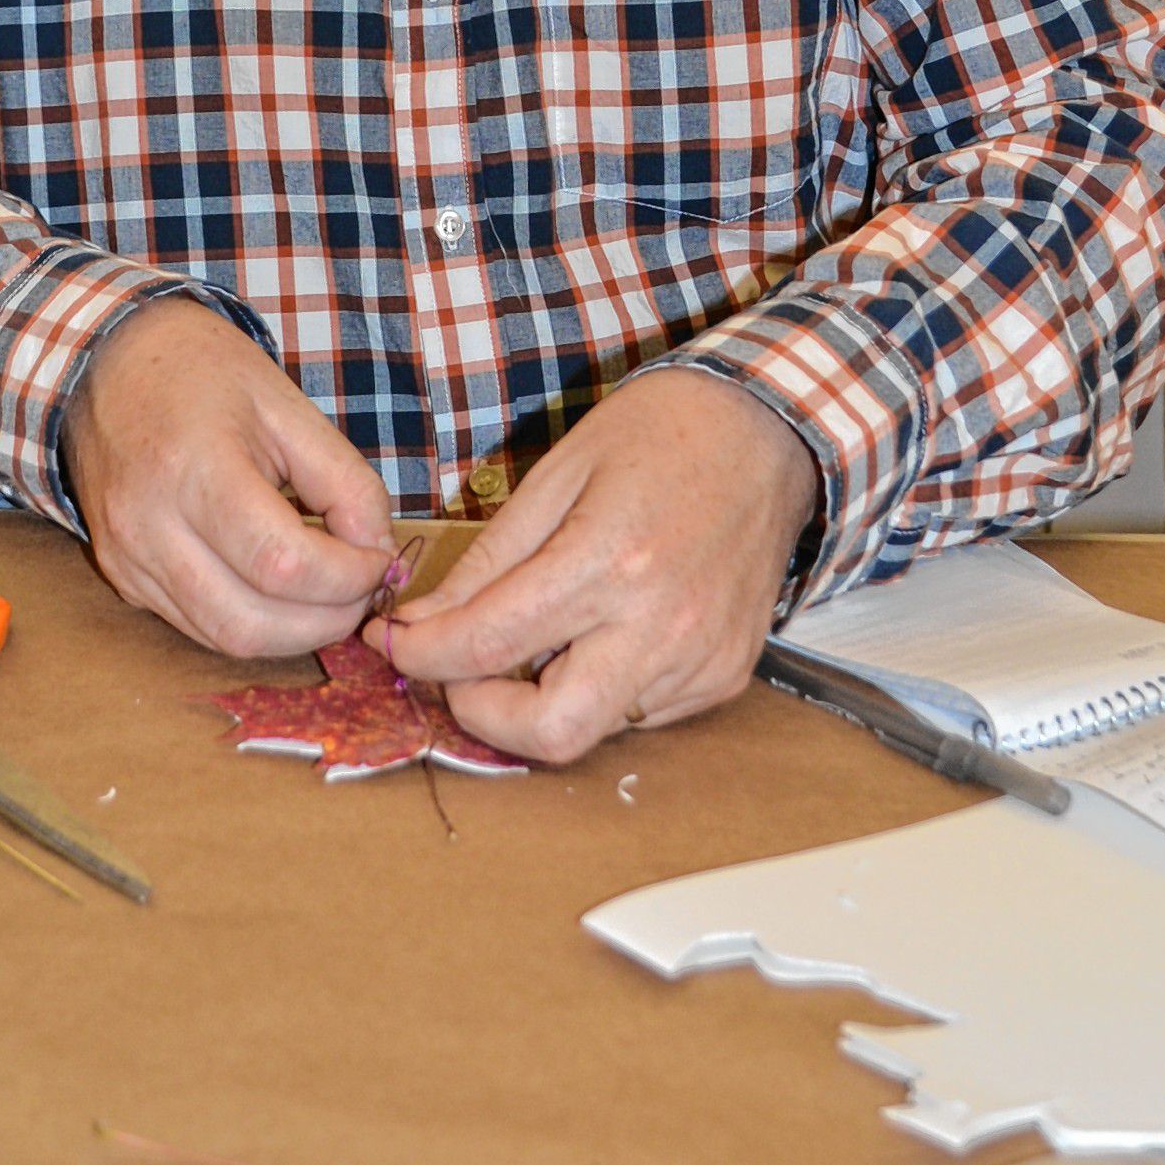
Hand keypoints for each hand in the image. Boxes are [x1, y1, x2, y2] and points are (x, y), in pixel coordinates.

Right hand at [61, 296, 394, 654]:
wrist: (109, 363)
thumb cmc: (204, 373)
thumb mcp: (289, 407)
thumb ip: (345, 482)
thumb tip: (378, 550)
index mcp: (193, 468)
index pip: (280, 564)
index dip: (346, 579)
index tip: (381, 560)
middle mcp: (147, 526)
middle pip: (250, 623)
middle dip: (326, 620)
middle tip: (363, 590)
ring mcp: (127, 559)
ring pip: (224, 639)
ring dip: (293, 633)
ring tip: (330, 594)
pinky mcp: (121, 578)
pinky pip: (198, 627)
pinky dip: (253, 621)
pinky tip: (281, 589)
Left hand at [381, 368, 819, 763]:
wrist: (772, 431)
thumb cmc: (662, 433)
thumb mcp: (559, 473)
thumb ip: (489, 560)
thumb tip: (425, 624)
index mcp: (609, 559)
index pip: (488, 643)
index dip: (420, 654)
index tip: (392, 642)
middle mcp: (660, 624)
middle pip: (549, 732)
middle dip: (481, 715)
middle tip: (458, 674)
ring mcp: (701, 658)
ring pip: (595, 731)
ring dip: (542, 701)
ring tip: (534, 638)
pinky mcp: (725, 675)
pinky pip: (641, 714)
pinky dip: (600, 689)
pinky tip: (598, 635)